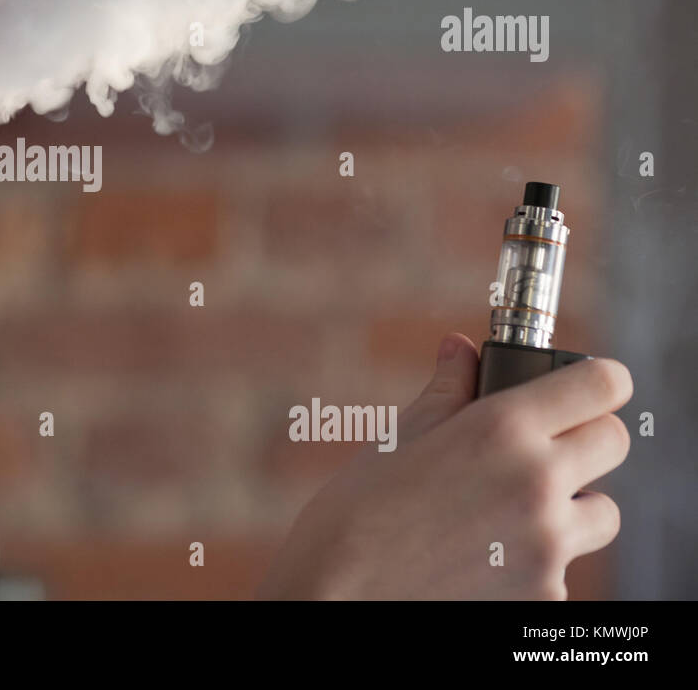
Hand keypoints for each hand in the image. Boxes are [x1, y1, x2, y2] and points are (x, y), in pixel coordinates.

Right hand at [258, 333, 631, 598]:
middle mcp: (537, 483)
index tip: (583, 387)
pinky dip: (536, 560)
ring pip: (602, 512)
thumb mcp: (398, 439)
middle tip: (539, 448)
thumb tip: (460, 348)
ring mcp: (549, 547)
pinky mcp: (547, 597)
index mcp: (501, 429)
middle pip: (614, 442)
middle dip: (584, 438)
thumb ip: (446, 390)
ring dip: (570, 506)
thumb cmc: (354, 516)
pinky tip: (482, 558)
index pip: (602, 384)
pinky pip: (565, 567)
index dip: (596, 380)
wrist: (335, 601)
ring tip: (508, 512)